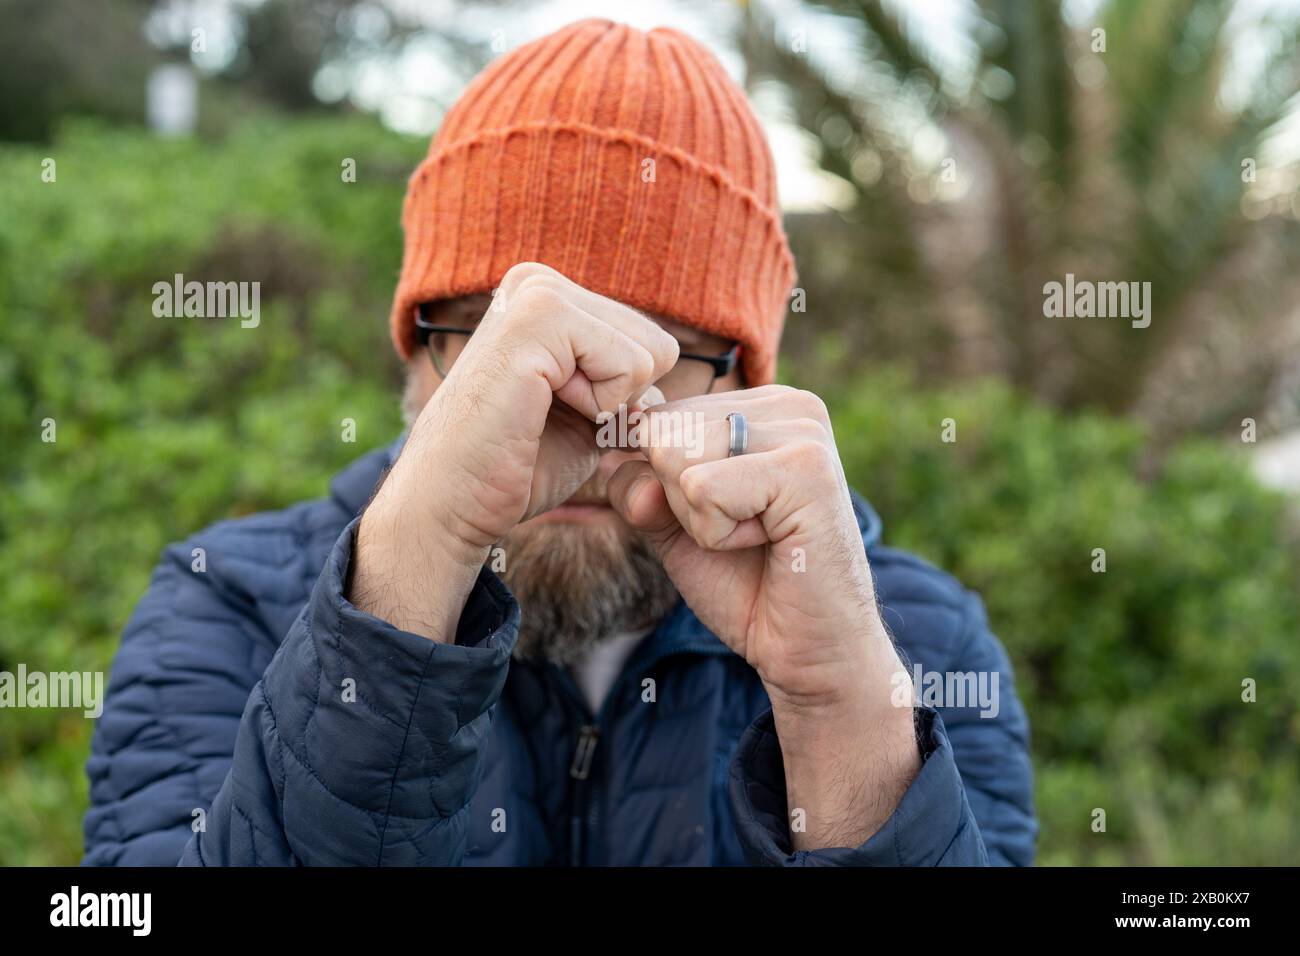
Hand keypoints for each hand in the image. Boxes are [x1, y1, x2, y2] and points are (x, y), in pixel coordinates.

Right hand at [351, 262, 677, 639]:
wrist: (453, 504)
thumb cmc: (516, 468)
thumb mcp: (590, 414)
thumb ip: (628, 382)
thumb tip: (673, 357)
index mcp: (550, 296)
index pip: (650, 342)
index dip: (626, 401)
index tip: (564, 418)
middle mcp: (540, 281)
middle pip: (657, 344)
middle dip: (623, 401)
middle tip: (555, 421)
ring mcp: (536, 292)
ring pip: (648, 354)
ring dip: (609, 405)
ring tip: (544, 415)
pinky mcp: (538, 319)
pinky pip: (629, 366)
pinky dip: (600, 408)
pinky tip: (542, 413)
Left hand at [607, 385, 919, 846]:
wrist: (808, 651)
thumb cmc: (746, 585)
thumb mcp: (673, 524)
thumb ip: (637, 483)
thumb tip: (611, 454)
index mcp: (760, 405)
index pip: (655, 418)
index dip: (664, 485)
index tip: (726, 516)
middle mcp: (788, 404)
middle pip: (661, 432)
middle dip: (679, 501)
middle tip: (742, 533)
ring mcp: (802, 430)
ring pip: (676, 456)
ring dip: (699, 519)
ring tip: (756, 536)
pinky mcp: (805, 467)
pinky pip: (702, 489)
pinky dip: (716, 534)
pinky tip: (768, 543)